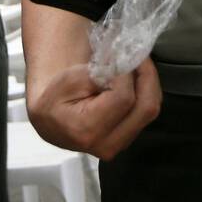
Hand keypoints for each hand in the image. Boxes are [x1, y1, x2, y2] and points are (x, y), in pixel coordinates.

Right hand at [28, 58, 161, 160]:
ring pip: (151, 110)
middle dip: (147, 76)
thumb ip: (99, 73)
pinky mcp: (127, 140)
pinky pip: (146, 114)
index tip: (119, 57)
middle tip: (138, 56)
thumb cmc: (56, 98)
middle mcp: (107, 145)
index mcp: (87, 131)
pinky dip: (146, 93)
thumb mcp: (69, 79)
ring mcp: (119, 145)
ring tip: (137, 65)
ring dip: (148, 83)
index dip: (126, 74)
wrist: (51, 120)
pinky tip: (135, 80)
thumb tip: (125, 64)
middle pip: (146, 108)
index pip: (123, 98)